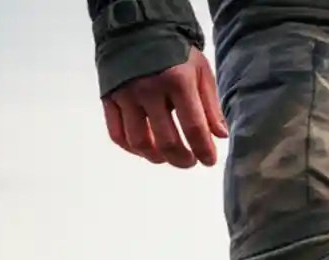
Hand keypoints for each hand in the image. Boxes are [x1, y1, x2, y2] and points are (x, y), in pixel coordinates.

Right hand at [102, 47, 227, 167]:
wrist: (138, 29)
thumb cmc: (175, 52)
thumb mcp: (200, 71)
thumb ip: (210, 105)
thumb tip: (220, 136)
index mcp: (177, 82)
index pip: (194, 127)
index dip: (204, 150)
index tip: (209, 160)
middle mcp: (149, 90)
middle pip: (167, 141)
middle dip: (182, 159)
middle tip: (190, 161)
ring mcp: (126, 96)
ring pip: (140, 142)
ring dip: (157, 158)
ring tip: (168, 157)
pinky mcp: (108, 99)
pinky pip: (117, 135)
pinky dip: (132, 149)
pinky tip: (146, 150)